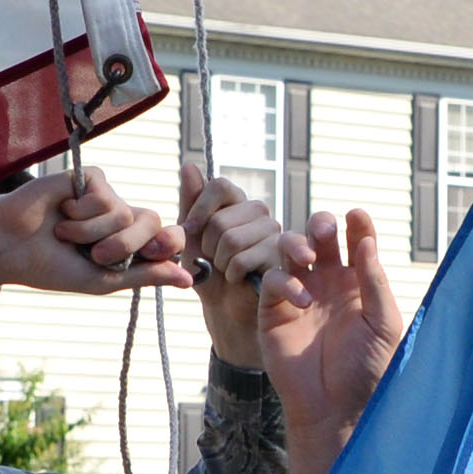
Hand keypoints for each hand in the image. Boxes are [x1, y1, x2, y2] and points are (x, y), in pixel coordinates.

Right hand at [0, 162, 190, 297]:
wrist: (10, 246)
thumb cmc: (51, 267)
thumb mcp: (103, 280)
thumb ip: (146, 276)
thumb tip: (189, 280)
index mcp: (130, 244)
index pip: (168, 237)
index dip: (167, 244)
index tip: (155, 252)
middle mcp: (123, 218)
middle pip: (153, 222)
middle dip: (123, 245)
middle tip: (92, 254)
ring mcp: (107, 196)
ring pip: (125, 212)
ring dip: (92, 232)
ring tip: (65, 234)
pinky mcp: (91, 178)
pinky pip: (104, 194)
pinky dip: (80, 212)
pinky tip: (61, 210)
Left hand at [177, 162, 283, 366]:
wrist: (224, 308)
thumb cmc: (207, 270)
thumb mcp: (190, 237)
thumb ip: (190, 203)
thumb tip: (189, 165)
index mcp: (237, 202)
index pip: (219, 186)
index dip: (199, 209)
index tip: (191, 231)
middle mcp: (259, 213)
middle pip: (222, 218)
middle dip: (208, 245)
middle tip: (214, 260)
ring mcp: (275, 233)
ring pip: (233, 239)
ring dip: (221, 263)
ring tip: (227, 271)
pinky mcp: (283, 258)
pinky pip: (247, 258)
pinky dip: (234, 273)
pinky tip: (240, 279)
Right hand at [189, 170, 402, 473]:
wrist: (335, 409)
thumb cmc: (367, 370)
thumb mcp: (383, 323)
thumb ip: (374, 281)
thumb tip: (366, 240)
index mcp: (358, 284)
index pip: (356, 242)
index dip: (357, 225)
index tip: (358, 216)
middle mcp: (327, 285)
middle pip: (318, 237)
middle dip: (320, 226)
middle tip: (325, 231)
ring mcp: (298, 296)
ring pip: (288, 250)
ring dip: (297, 244)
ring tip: (309, 258)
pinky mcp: (272, 312)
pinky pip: (272, 281)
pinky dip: (284, 282)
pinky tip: (302, 301)